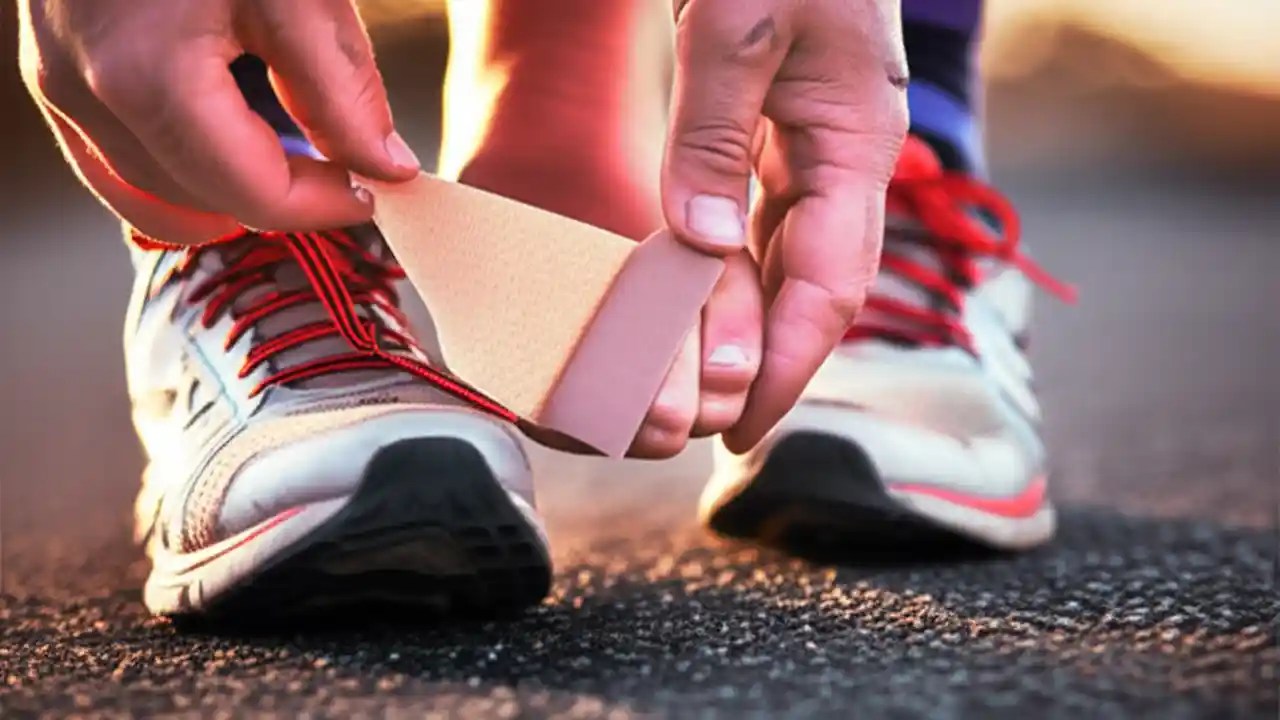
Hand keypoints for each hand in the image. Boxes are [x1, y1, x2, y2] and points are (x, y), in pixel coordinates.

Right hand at [17, 0, 419, 243]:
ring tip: (290, 174)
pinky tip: (222, 152)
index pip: (252, 194)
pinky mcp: (50, 60)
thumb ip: (342, 89)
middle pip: (198, 201)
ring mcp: (55, 77)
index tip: (376, 189)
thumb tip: (382, 166)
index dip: (325, 205)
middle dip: (279, 203)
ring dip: (218, 196)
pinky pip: (105, 152)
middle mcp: (85, 90)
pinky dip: (167, 169)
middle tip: (342, 180)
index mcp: (148, 78)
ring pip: (142, 189)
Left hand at [659, 0, 908, 452]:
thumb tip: (695, 245)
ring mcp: (827, 147)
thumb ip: (714, 137)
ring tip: (714, 388)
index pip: (830, 282)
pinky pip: (773, 221)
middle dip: (776, 363)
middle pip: (820, 286)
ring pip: (796, 260)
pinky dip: (744, 271)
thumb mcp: (733, 29)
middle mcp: (849, 157)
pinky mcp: (797, 132)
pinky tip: (712, 303)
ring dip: (760, 326)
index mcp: (855, 140)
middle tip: (722, 432)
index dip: (789, 364)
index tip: (744, 429)